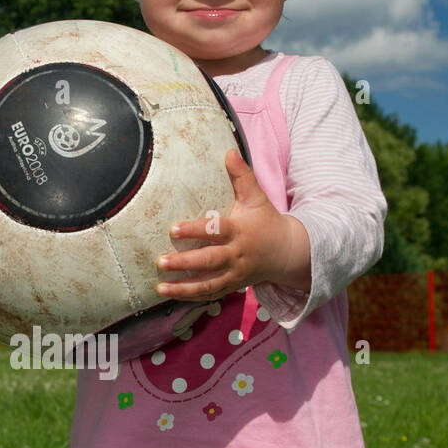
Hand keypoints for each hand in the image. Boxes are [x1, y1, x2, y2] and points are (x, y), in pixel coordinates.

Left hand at [155, 149, 311, 298]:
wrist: (287, 252)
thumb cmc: (266, 221)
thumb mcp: (257, 198)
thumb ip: (242, 176)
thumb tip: (229, 151)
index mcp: (240, 231)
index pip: (216, 230)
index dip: (195, 230)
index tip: (173, 229)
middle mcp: (237, 255)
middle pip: (209, 261)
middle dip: (184, 263)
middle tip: (160, 262)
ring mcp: (235, 274)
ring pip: (209, 284)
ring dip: (184, 287)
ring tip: (161, 287)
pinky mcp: (233, 286)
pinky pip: (211, 294)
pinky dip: (192, 296)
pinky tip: (171, 295)